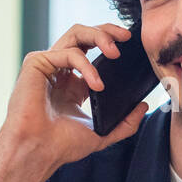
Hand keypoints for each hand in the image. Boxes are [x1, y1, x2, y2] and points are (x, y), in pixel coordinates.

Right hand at [0, 22, 149, 171]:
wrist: (38, 151)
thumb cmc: (61, 145)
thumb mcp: (102, 133)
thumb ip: (125, 122)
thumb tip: (145, 106)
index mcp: (72, 83)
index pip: (93, 50)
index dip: (111, 43)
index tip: (131, 45)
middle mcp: (59, 70)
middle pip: (84, 35)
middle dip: (107, 30)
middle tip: (126, 37)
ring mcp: (47, 65)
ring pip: (75, 34)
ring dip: (99, 37)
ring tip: (115, 53)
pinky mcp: (36, 63)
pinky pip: (67, 53)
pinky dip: (86, 66)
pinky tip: (96, 84)